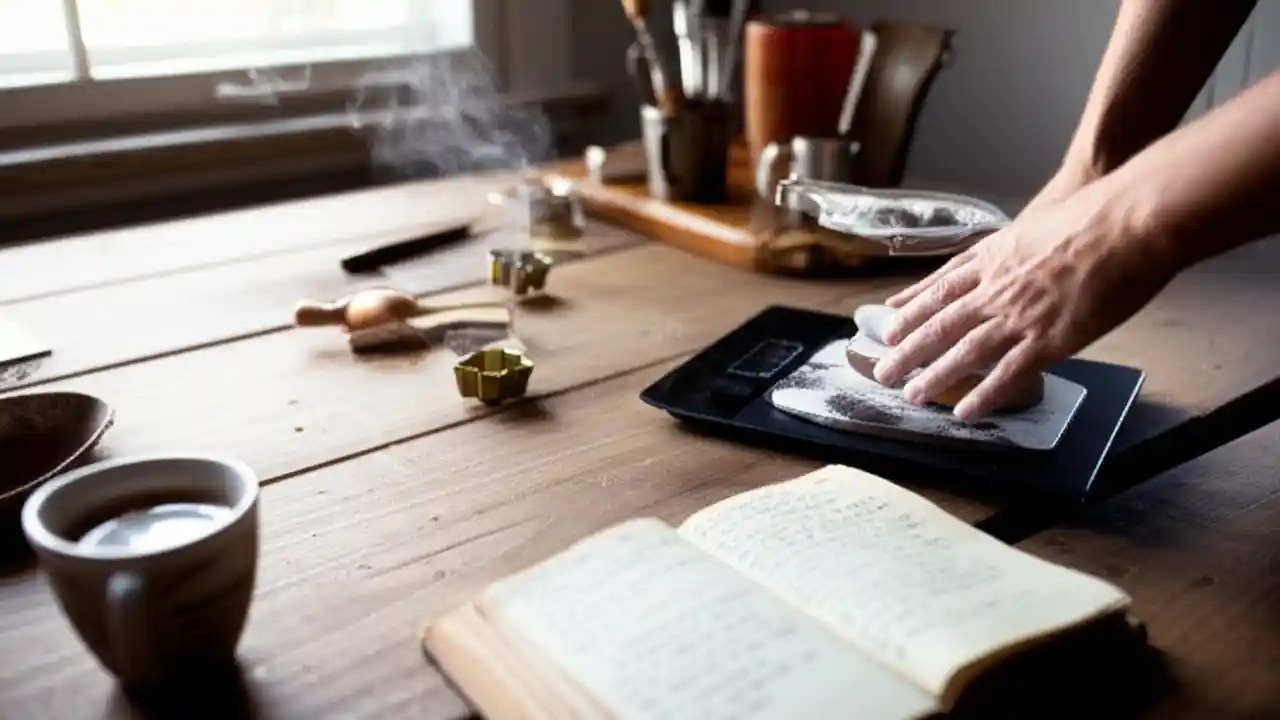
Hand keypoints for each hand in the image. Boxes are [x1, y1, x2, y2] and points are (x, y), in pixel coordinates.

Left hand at [872, 181, 1175, 420]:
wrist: (1129, 221)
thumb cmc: (1093, 214)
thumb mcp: (1037, 223)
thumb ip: (1016, 246)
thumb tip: (1014, 253)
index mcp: (993, 257)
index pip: (940, 285)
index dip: (912, 306)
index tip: (889, 320)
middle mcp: (996, 288)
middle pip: (940, 322)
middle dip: (907, 348)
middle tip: (882, 369)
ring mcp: (1019, 315)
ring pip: (964, 351)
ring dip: (933, 376)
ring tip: (910, 395)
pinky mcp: (1050, 339)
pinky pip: (1008, 374)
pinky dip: (984, 395)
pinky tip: (964, 412)